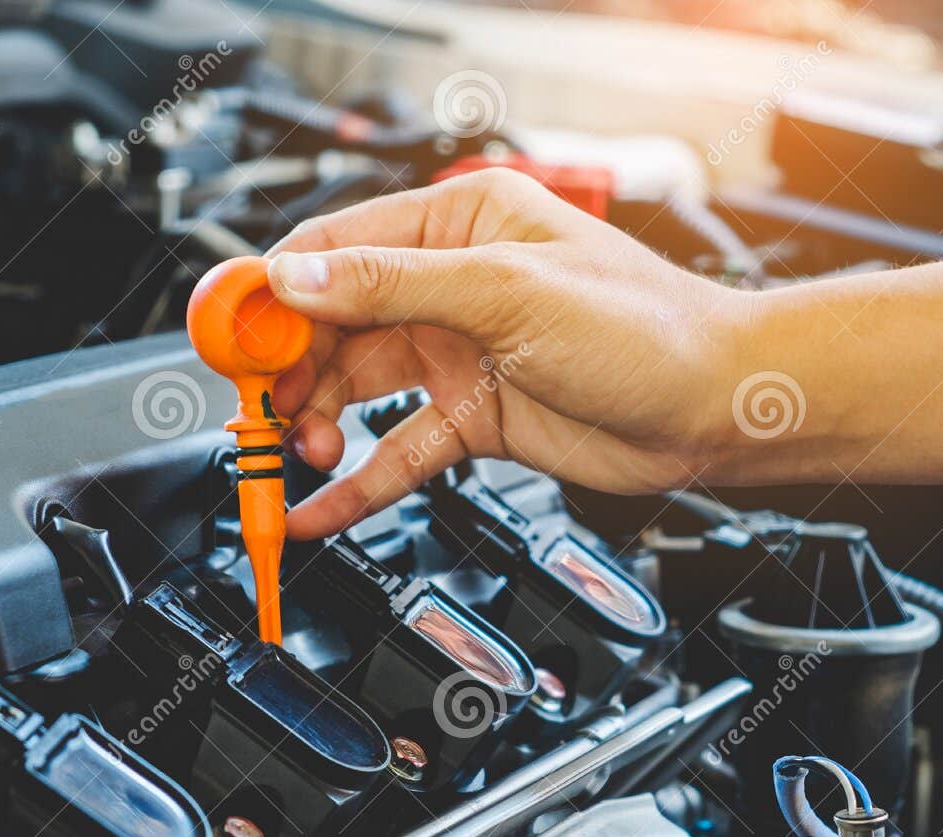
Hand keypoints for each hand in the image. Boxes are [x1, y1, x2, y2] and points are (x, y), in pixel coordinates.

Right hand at [264, 168, 752, 538]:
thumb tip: (297, 279)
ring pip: (359, 389)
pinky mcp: (477, 418)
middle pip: (334, 324)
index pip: (334, 249)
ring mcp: (461, 354)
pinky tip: (323, 509)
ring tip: (302, 456)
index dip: (273, 294)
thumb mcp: (506, 291)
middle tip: (259, 412)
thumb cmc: (642, 326)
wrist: (712, 406)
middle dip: (289, 369)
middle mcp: (451, 285)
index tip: (230, 337)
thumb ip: (393, 286)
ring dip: (320, 423)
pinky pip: (401, 449)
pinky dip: (362, 482)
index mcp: (457, 222)